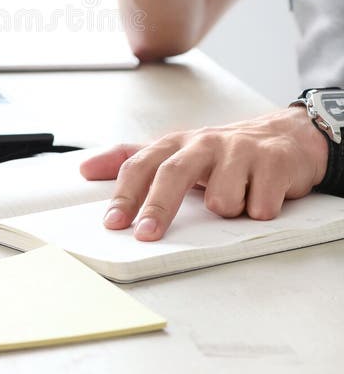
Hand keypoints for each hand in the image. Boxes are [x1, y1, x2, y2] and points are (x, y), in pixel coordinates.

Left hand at [80, 108, 328, 239]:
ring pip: (222, 200)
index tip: (113, 223)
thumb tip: (86, 168)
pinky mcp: (273, 163)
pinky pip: (258, 207)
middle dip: (157, 207)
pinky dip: (260, 210)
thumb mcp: (176, 152)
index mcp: (178, 144)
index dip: (125, 194)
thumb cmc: (223, 152)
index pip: (142, 165)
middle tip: (147, 236)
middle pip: (173, 174)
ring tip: (237, 198)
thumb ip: (132, 160)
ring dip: (230, 209)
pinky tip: (262, 196)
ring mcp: (240, 151)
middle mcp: (205, 143)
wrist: (286, 137)